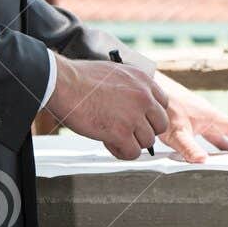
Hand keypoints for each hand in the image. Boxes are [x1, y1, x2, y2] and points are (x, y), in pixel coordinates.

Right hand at [45, 55, 169, 159]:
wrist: (65, 83)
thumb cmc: (82, 78)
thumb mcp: (116, 73)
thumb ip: (130, 87)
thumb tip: (133, 103)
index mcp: (143, 80)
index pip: (163, 104)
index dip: (151, 115)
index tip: (141, 120)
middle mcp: (143, 97)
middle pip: (161, 125)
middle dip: (145, 131)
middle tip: (129, 132)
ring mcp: (134, 115)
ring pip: (148, 141)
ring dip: (132, 143)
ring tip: (115, 138)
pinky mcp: (121, 133)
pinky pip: (133, 152)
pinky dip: (122, 152)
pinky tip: (110, 144)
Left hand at [151, 74, 227, 162]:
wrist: (150, 86)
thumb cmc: (164, 105)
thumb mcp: (177, 130)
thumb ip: (189, 147)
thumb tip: (204, 162)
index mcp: (213, 117)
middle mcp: (210, 117)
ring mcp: (201, 119)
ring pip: (222, 135)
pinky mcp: (189, 121)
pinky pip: (208, 136)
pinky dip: (214, 145)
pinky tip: (210, 153)